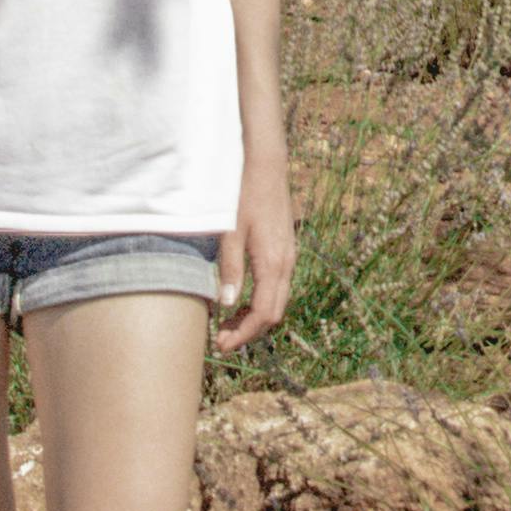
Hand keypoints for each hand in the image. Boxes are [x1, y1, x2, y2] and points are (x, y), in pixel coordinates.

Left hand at [216, 154, 295, 349]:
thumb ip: (230, 269)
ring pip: (278, 301)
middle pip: (274, 314)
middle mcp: (286, 265)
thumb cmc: (244, 195)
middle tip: (221, 339)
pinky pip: (278, 286)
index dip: (243, 335)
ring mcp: (289, 257)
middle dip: (249, 332)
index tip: (222, 345)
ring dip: (255, 318)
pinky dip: (261, 301)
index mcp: (273, 264)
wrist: (266, 165)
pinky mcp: (286, 250)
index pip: (264, 315)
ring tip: (228, 323)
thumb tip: (227, 305)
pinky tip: (242, 298)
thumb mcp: (230, 232)